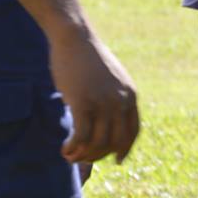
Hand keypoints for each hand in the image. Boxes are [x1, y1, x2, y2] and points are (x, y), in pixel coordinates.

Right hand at [51, 28, 140, 162]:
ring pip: (98, 143)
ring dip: (83, 155)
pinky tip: (64, 149)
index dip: (124, 149)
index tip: (116, 160)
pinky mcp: (83, 103)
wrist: (75, 38)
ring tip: (69, 156)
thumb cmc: (87, 57)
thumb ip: (112, 96)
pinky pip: (81, 137)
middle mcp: (120, 101)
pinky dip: (73, 148)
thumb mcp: (109, 78)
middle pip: (115, 142)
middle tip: (82, 158)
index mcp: (130, 95)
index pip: (132, 131)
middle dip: (99, 155)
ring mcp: (103, 102)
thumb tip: (106, 117)